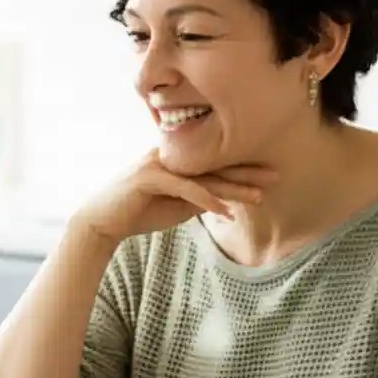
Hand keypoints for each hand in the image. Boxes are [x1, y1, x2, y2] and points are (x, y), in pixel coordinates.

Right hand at [71, 148, 276, 244]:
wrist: (101, 222)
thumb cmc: (137, 214)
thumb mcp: (174, 207)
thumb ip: (197, 199)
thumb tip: (223, 201)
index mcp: (175, 159)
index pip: (214, 163)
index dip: (241, 168)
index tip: (268, 174)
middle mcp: (169, 155)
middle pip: (214, 164)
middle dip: (246, 171)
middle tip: (275, 175)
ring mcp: (159, 164)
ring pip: (204, 176)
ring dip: (233, 188)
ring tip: (259, 196)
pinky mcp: (151, 177)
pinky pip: (186, 189)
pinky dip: (208, 201)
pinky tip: (227, 214)